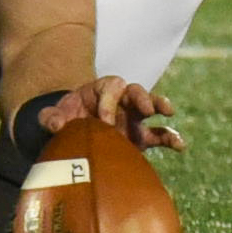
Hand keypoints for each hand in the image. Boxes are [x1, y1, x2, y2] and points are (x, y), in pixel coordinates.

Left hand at [44, 75, 182, 150]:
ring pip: (151, 107)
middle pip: (135, 91)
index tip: (103, 121)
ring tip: (169, 113)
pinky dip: (171, 138)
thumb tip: (58, 124)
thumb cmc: (63, 120)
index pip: (111, 86)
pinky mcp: (139, 138)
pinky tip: (180, 146)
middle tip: (146, 109)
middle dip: (142, 98)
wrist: (70, 135)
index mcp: (100, 91)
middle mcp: (120, 102)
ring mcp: (132, 119)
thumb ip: (50, 117)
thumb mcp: (52, 116)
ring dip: (160, 107)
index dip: (109, 101)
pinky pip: (159, 135)